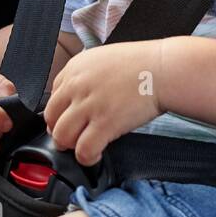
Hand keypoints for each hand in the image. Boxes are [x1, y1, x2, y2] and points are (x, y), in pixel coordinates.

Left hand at [43, 40, 165, 167]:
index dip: (60, 114)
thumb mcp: (104, 58)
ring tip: (84, 147)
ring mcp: (89, 104)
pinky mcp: (105, 123)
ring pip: (62, 136)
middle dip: (60, 132)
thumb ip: (87, 76)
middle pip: (51, 118)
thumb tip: (78, 98)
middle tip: (72, 139)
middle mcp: (77, 85)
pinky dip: (86, 158)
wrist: (163, 68)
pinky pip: (83, 150)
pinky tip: (95, 156)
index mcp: (75, 68)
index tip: (69, 122)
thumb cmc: (142, 63)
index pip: (52, 98)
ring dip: (71, 146)